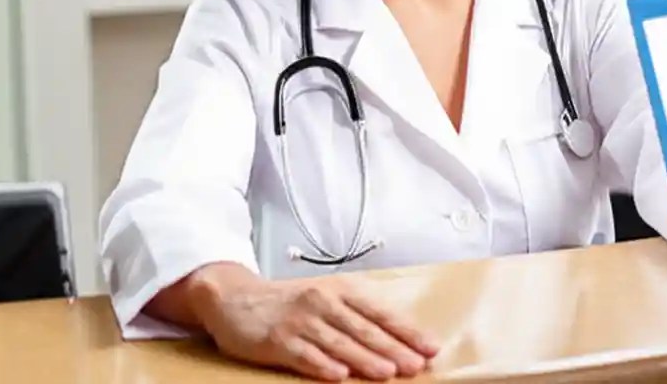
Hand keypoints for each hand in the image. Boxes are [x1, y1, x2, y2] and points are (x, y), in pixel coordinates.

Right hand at [189, 265, 439, 380]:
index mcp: (341, 291)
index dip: (407, 331)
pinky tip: (339, 375)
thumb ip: (357, 315)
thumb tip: (395, 338)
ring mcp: (301, 321)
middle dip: (394, 348)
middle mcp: (324, 302)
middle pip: (365, 329)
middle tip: (417, 364)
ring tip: (388, 372)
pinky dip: (322, 364)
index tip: (430, 347)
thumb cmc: (289, 302)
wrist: (236, 297)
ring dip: (365, 359)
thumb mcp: (327, 297)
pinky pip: (304, 355)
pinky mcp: (278, 339)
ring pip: (340, 342)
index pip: (382, 312)